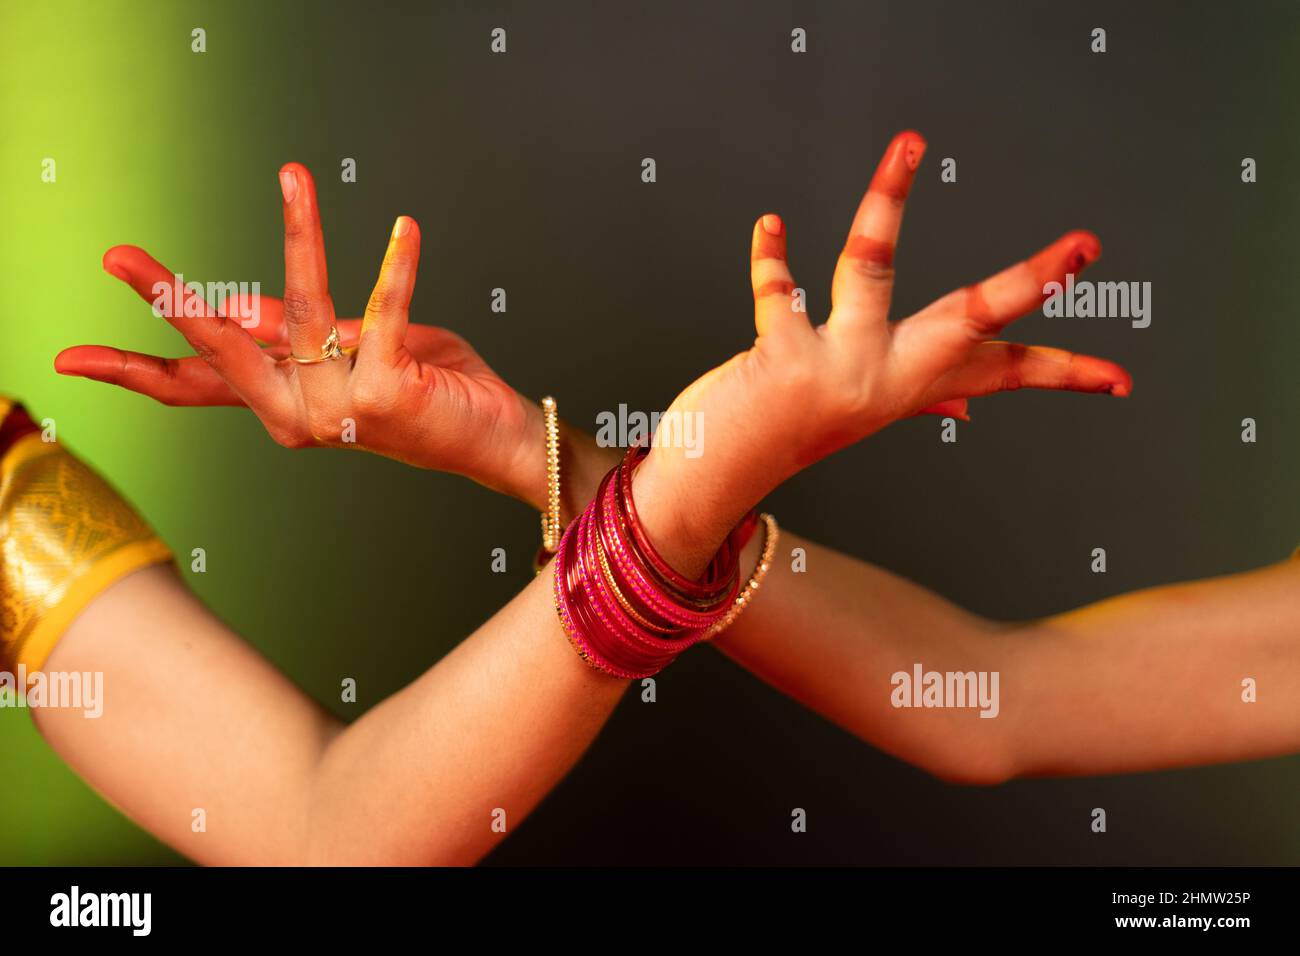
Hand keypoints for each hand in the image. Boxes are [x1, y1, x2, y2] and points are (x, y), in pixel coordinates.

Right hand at [56, 164, 547, 505]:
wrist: (496, 436)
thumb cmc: (425, 387)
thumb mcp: (350, 353)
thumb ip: (296, 334)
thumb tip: (236, 304)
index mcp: (281, 405)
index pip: (196, 385)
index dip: (132, 369)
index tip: (69, 360)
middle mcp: (299, 417)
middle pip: (221, 352)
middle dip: (172, 301)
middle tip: (118, 257)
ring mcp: (339, 411)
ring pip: (302, 310)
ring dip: (300, 235)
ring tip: (292, 176)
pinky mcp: (385, 394)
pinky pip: (383, 310)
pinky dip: (397, 265)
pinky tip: (405, 228)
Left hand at [632, 130, 1131, 570]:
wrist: (714, 477)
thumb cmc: (789, 429)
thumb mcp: (864, 413)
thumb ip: (920, 399)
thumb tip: (969, 409)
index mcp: (912, 382)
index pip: (1004, 373)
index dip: (1065, 375)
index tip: (1121, 380)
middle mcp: (885, 376)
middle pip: (970, 319)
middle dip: (1029, 282)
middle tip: (1084, 246)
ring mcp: (838, 367)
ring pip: (872, 271)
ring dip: (886, 207)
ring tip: (908, 146)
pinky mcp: (783, 359)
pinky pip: (779, 293)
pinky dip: (771, 259)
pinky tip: (770, 225)